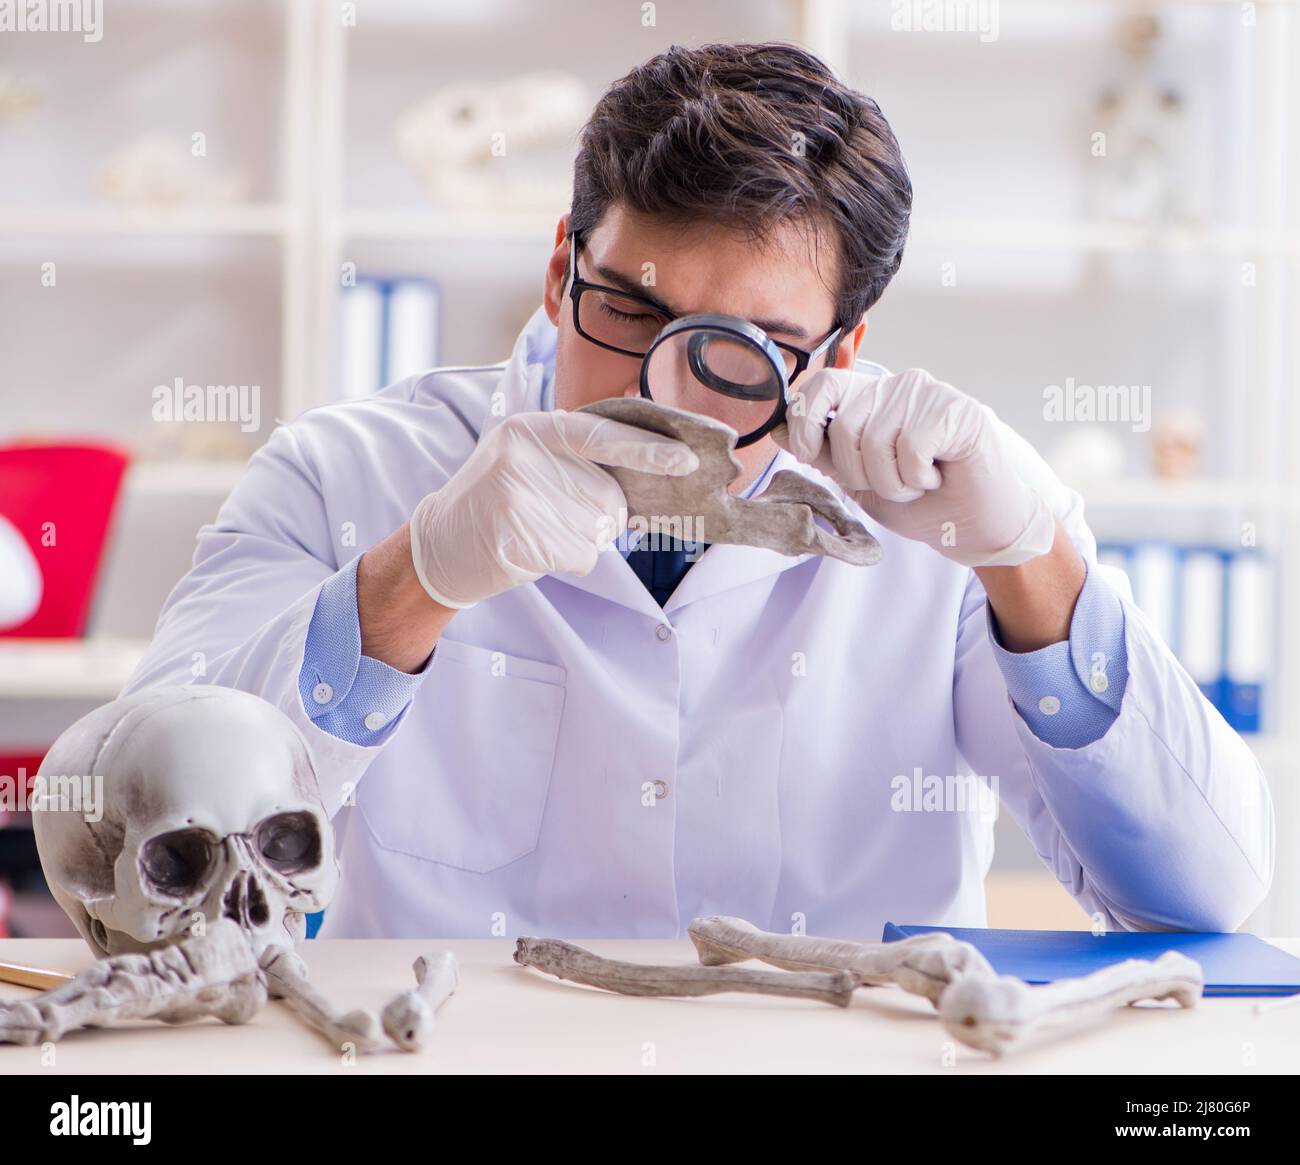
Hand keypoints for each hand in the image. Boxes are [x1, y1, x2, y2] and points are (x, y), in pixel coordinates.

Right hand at [409, 410, 697, 607]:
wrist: (441, 545)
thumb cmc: (498, 502)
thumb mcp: (528, 460)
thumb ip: (577, 455)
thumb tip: (650, 466)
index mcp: (531, 429)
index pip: (603, 434)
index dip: (648, 449)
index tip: (687, 461)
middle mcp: (525, 456)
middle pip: (609, 496)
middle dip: (600, 515)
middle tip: (555, 515)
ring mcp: (519, 495)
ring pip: (598, 530)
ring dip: (581, 539)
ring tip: (539, 531)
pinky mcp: (519, 535)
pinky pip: (580, 555)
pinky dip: (568, 560)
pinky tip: (533, 550)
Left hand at [772, 367, 1054, 567]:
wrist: (977, 528)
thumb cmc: (922, 505)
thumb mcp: (859, 482)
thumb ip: (823, 454)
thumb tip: (776, 430)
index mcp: (871, 398)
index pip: (821, 384)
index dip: (805, 422)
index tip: (810, 454)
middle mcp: (897, 386)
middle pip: (843, 424)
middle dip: (858, 473)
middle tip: (892, 484)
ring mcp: (928, 394)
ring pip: (875, 441)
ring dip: (892, 483)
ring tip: (919, 483)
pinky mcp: (957, 410)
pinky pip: (910, 447)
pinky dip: (918, 478)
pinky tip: (939, 476)